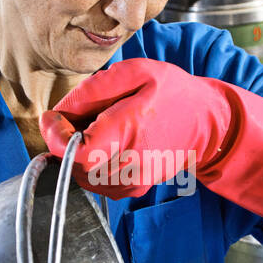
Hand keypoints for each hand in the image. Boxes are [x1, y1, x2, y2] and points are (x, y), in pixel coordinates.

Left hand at [39, 58, 262, 230]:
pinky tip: (105, 144)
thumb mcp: (136, 72)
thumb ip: (93, 90)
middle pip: (74, 165)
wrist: (208, 124)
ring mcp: (134, 182)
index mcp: (131, 130)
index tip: (54, 117)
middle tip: (76, 116)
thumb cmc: (173, 94)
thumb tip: (58, 113)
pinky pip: (94, 183)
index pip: (77, 152)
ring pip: (81, 177)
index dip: (55, 136)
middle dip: (63, 141)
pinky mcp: (133, 190)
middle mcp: (132, 163)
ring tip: (94, 128)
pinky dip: (89, 165)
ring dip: (76, 153)